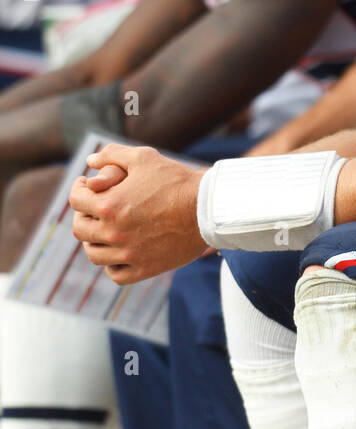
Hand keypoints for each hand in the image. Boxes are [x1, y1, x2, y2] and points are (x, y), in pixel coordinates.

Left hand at [69, 143, 205, 283]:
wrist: (208, 209)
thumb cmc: (176, 180)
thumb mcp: (143, 157)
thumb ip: (111, 154)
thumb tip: (89, 162)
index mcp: (109, 205)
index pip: (75, 200)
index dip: (78, 189)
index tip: (86, 186)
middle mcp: (114, 232)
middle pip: (80, 228)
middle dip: (83, 214)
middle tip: (93, 209)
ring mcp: (128, 254)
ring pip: (94, 254)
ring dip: (94, 241)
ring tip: (104, 231)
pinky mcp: (144, 269)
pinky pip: (115, 274)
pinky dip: (112, 264)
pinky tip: (119, 252)